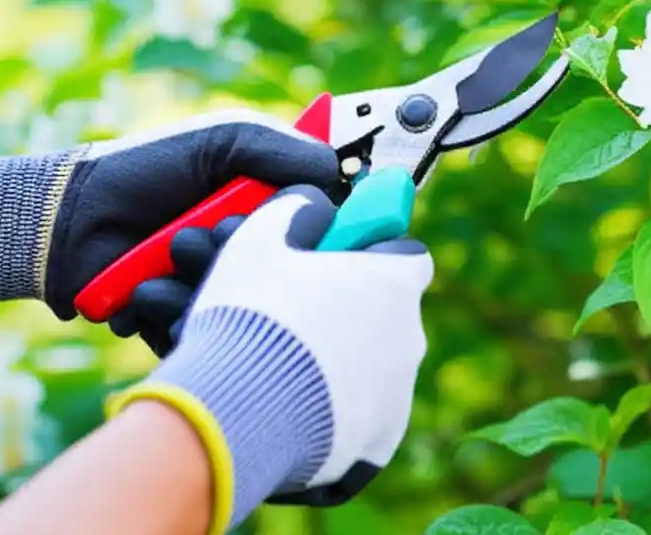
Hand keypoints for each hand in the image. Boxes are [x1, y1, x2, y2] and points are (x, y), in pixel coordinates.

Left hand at [0, 110, 338, 324]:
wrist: (67, 217)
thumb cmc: (144, 170)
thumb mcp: (220, 140)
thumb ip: (282, 150)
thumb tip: (338, 173)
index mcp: (266, 214)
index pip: (315, 234)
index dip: (308, 235)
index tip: (294, 226)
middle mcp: (247, 257)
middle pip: (281, 280)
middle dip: (239, 254)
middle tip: (201, 233)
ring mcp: (216, 295)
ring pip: (240, 312)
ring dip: (200, 285)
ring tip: (166, 258)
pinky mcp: (183, 329)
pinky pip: (200, 339)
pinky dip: (171, 315)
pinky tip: (144, 291)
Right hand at [108, 185, 432, 530]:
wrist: (241, 413)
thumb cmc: (254, 318)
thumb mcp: (263, 239)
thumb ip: (298, 208)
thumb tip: (315, 208)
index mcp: (394, 282)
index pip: (404, 253)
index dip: (368, 251)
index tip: (336, 257)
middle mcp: (410, 338)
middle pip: (385, 313)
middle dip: (346, 312)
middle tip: (292, 316)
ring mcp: (398, 395)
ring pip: (371, 367)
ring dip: (336, 363)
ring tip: (278, 366)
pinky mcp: (377, 443)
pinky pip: (358, 417)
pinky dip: (330, 411)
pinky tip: (284, 405)